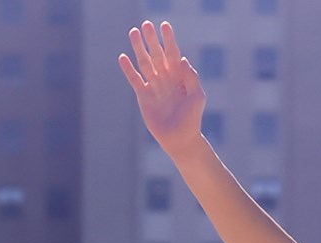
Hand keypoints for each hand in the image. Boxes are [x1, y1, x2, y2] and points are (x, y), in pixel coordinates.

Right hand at [118, 20, 206, 153]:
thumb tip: (182, 59)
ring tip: (133, 32)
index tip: (164, 25)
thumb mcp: (197, 97)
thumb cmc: (192, 119)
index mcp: (180, 77)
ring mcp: (154, 86)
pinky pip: (135, 79)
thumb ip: (191, 78)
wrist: (180, 139)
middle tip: (146, 24)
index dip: (169, 39)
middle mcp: (166, 79)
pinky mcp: (143, 96)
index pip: (173, 53)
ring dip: (138, 48)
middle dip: (152, 40)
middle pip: (157, 54)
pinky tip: (123, 57)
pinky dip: (128, 69)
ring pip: (145, 63)